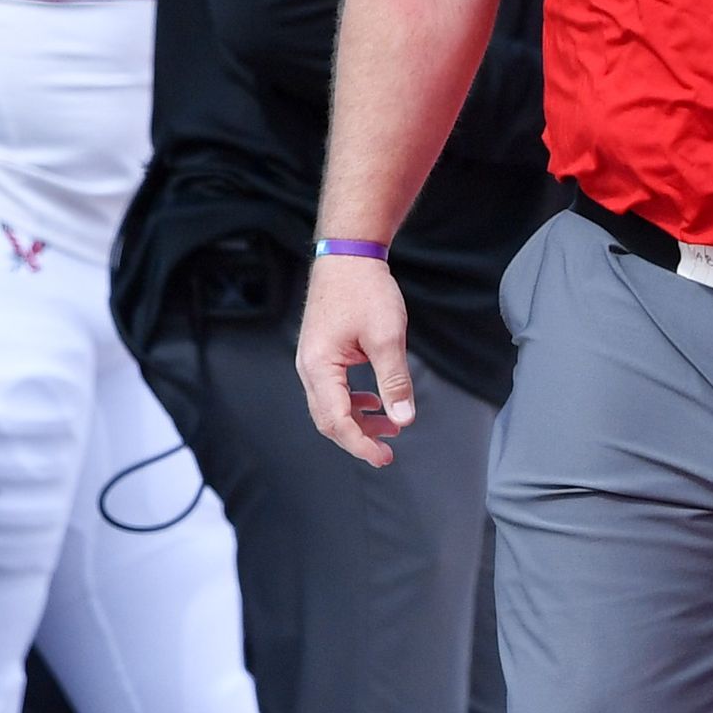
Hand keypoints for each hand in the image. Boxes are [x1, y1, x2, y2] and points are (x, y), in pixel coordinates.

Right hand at [295, 256, 414, 466]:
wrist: (349, 255)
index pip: (335, 420)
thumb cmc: (366, 290)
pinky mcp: (322, 354)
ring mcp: (313, 361)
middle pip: (328, 419)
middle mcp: (309, 368)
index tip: (383, 457)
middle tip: (387, 452)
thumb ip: (395, 381)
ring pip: (331, 406)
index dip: (359, 443)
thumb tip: (404, 418)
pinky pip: (334, 390)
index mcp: (319, 367)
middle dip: (358, 438)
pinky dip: (354, 402)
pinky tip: (375, 403)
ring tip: (391, 428)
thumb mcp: (388, 337)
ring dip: (359, 421)